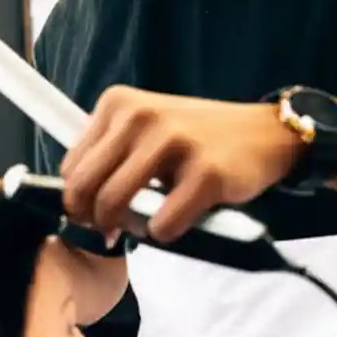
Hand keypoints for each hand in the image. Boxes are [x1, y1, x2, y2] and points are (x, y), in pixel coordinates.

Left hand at [61, 85, 303, 241]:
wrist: (265, 133)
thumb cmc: (196, 137)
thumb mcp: (144, 127)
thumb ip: (109, 154)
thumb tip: (75, 201)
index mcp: (117, 103)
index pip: (72, 165)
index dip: (75, 198)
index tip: (89, 214)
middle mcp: (139, 116)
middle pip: (85, 185)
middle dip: (90, 218)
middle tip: (106, 231)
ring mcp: (173, 141)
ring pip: (114, 202)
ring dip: (122, 227)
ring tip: (138, 228)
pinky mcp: (206, 172)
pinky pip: (162, 221)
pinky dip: (162, 232)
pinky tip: (171, 224)